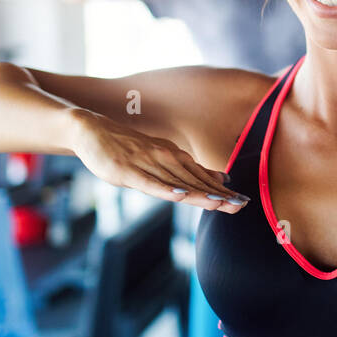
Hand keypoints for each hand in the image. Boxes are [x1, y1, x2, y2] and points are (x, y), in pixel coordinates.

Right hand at [69, 110, 248, 211]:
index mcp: (176, 157)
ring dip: (199, 193)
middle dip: (218, 195)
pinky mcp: (129, 171)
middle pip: (196, 181)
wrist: (93, 131)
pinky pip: (151, 183)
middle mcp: (166, 159)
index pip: (203, 178)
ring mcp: (148, 164)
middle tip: (240, 206)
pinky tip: (181, 195)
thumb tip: (222, 179)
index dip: (223, 192)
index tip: (243, 202)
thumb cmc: (129, 148)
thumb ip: (190, 170)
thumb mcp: (163, 157)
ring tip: (220, 204)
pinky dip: (167, 189)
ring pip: (178, 183)